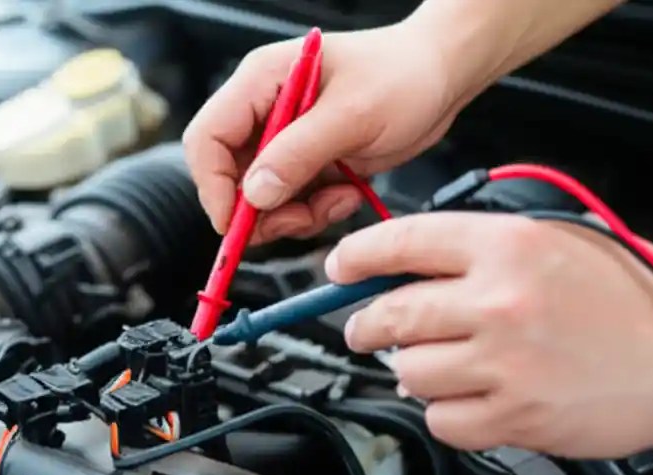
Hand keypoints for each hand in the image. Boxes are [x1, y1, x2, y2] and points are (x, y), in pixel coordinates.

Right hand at [182, 22, 469, 242]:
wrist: (443, 78)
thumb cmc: (404, 74)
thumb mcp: (352, 115)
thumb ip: (298, 155)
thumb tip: (254, 194)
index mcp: (262, 81)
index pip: (209, 138)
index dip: (214, 185)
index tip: (237, 221)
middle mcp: (265, 110)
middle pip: (229, 176)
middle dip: (260, 209)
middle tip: (297, 219)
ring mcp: (285, 139)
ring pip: (260, 198)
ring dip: (293, 214)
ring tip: (335, 200)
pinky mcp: (307, 162)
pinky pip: (291, 203)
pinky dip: (315, 212)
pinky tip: (346, 193)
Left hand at [325, 213, 652, 457]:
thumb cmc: (632, 294)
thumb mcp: (556, 238)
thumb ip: (481, 248)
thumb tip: (410, 265)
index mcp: (507, 247)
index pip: (401, 242)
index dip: (356, 258)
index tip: (339, 268)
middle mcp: (499, 302)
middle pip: (390, 315)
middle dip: (364, 324)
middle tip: (363, 329)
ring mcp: (504, 364)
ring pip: (409, 370)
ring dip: (414, 370)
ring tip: (442, 365)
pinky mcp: (514, 416)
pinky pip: (441, 419)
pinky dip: (446, 413)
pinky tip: (470, 399)